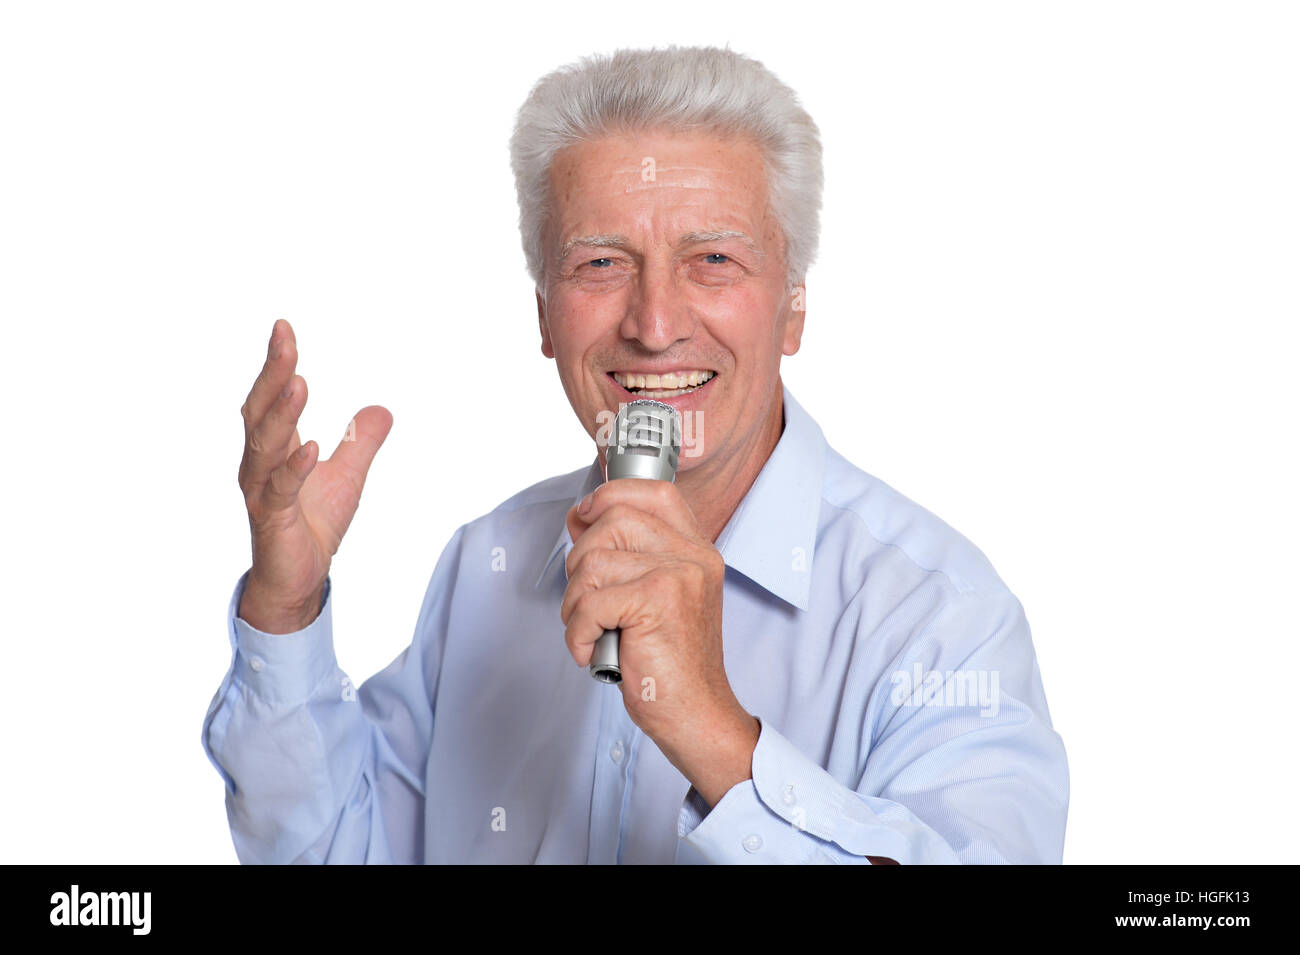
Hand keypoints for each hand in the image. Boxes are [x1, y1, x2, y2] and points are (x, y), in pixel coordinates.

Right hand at [236, 319, 392, 632]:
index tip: (284, 327)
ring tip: (299, 382)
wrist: (297, 580)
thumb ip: (361, 442)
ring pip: (264, 446)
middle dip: (272, 374)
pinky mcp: (273, 520)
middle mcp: (259, 464)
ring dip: (281, 413)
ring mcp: (262, 491)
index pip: (271, 398)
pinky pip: (281, 490)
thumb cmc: (311, 527)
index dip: (276, 364)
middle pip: (259, 411)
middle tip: (284, 339)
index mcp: (274, 448)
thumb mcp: (348, 476)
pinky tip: (310, 447)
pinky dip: (294, 467)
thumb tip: (382, 410)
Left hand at [561, 479, 758, 804]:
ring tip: (592, 631)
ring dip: (575, 604)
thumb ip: (628, 556)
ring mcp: (679, 575)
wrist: (697, 714)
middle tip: (586, 603)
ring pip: (593, 562)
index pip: (655, 491)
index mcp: (697, 549)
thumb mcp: (656, 597)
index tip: (583, 518)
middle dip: (580, 562)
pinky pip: (591, 601)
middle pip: (613, 520)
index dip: (610, 495)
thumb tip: (580, 518)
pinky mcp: (658, 601)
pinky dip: (579, 632)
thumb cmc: (670, 663)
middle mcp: (694, 555)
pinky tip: (594, 650)